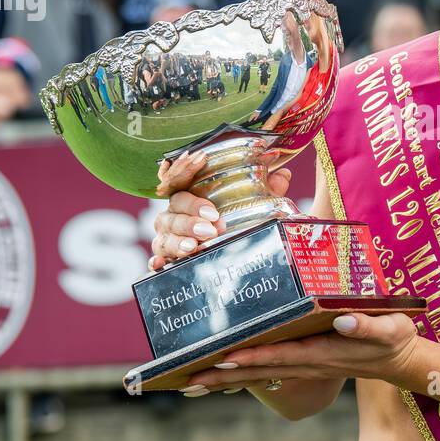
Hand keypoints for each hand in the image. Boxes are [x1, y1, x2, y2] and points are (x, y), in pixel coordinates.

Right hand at [148, 153, 292, 270]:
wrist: (227, 250)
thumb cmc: (235, 221)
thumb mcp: (253, 205)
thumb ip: (266, 189)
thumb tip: (283, 175)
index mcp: (190, 200)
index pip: (182, 190)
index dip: (193, 199)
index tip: (213, 211)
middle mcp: (174, 217)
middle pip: (170, 216)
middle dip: (189, 222)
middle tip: (211, 230)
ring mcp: (167, 238)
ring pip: (162, 237)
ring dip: (176, 242)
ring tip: (193, 247)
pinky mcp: (165, 259)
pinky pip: (155, 259)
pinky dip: (156, 261)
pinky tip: (160, 265)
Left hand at [178, 312, 421, 394]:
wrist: (398, 359)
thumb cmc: (395, 338)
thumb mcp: (389, 328)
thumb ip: (366, 324)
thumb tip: (341, 317)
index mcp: (323, 353)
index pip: (280, 356)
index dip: (251, 358)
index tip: (222, 358)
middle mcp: (307, 363)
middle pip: (258, 372)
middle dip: (222, 376)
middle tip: (186, 382)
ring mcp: (303, 366)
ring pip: (257, 376)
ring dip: (223, 380)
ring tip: (190, 384)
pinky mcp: (302, 363)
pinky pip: (266, 372)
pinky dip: (240, 375)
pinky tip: (219, 375)